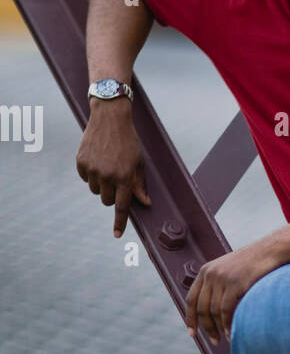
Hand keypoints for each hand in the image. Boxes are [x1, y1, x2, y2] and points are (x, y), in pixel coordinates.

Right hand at [75, 102, 150, 236]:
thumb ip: (140, 184)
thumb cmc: (128, 142)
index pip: (122, 206)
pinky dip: (91, 173)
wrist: (110, 118)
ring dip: (102, 184)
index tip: (117, 235)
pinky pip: (85, 178)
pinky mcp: (81, 162)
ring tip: (107, 165)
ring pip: (96, 191)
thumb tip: (145, 203)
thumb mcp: (139, 163)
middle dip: (113, 194)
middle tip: (117, 178)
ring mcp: (92, 169)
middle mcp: (108, 175)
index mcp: (125, 177)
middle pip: (107, 201)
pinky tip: (97, 158)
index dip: (120, 222)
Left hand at [185, 238, 282, 346]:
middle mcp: (210, 274)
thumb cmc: (254, 263)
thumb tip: (215, 309)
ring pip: (213, 311)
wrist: (271, 250)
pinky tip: (230, 332)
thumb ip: (219, 284)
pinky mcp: (234, 283)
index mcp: (205, 270)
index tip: (192, 333)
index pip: (191, 298)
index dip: (190, 318)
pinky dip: (227, 324)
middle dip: (206, 327)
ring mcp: (222, 278)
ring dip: (218, 328)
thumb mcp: (230, 270)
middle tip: (213, 340)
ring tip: (224, 338)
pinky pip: (226, 310)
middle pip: (201, 308)